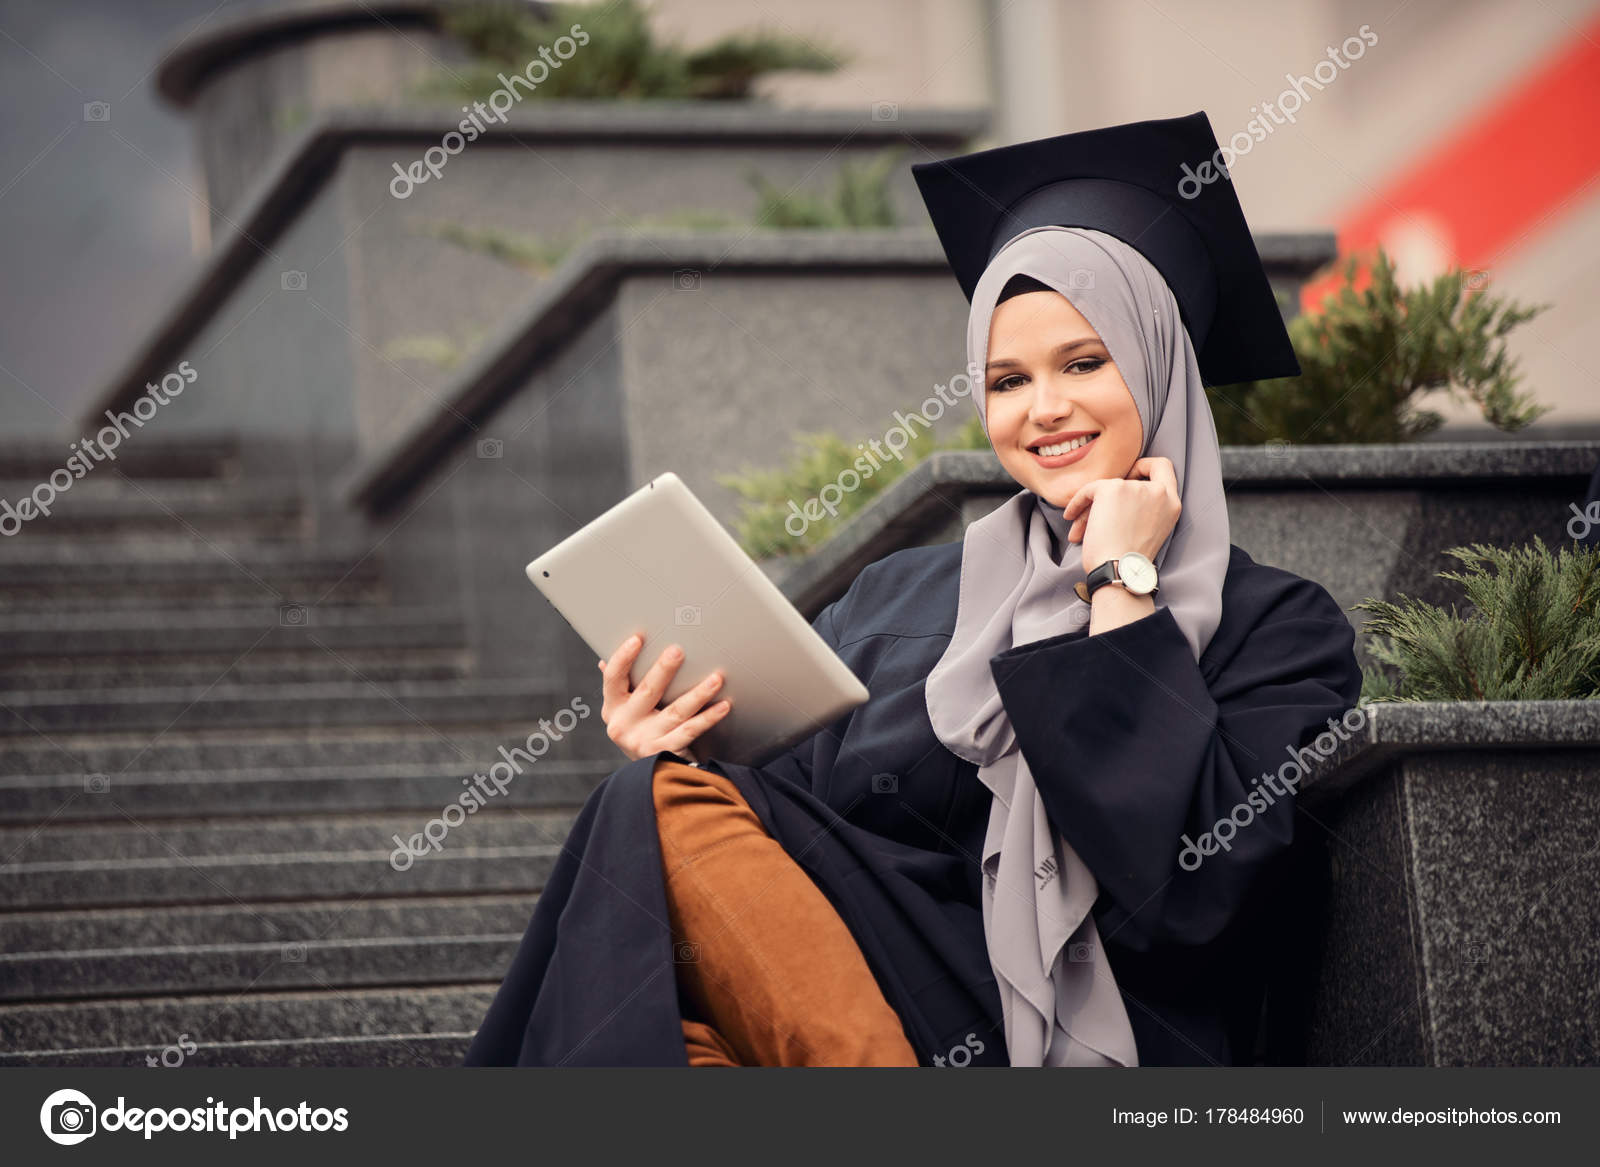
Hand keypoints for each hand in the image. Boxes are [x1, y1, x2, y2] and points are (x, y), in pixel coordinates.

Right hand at [597, 634, 730, 762]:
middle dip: (663, 670)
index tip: (638, 639)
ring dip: (698, 693)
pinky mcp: (664, 754)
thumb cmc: (641, 730)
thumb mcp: (626, 711)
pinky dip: (709, 718)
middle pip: (647, 691)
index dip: (622, 657)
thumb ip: (619, 687)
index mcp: (612, 709)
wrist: (651, 776)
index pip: (612, 678)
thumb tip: (603, 660)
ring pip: (676, 712)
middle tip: (678, 651)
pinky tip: (723, 705)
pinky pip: (690, 731)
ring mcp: (643, 741)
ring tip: (716, 678)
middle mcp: (623, 726)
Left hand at [1059, 456, 1181, 573]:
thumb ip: (1144, 507)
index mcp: (1172, 503)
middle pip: (1128, 476)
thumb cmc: (1128, 561)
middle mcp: (1158, 492)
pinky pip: (1088, 490)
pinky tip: (1070, 518)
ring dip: (1091, 509)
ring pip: (1105, 488)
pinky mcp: (1112, 489)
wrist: (1119, 571)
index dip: (1143, 467)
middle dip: (1111, 488)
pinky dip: (1076, 504)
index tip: (1130, 477)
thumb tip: (1112, 494)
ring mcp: (1135, 488)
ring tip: (1081, 530)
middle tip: (1099, 502)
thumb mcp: (1150, 529)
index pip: (1163, 466)